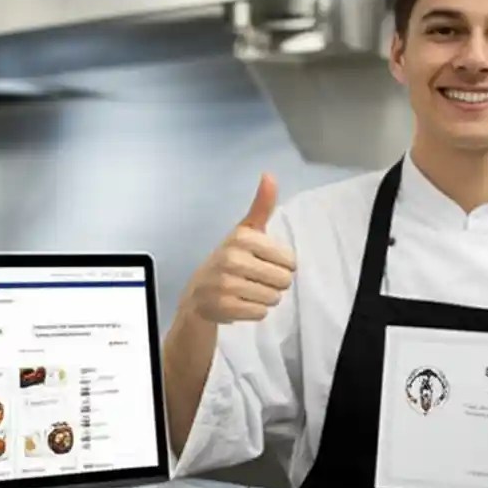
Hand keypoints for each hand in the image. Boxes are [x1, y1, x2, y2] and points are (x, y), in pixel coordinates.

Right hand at [184, 173, 296, 323]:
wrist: (198, 293)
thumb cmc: (229, 259)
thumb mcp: (245, 231)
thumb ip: (262, 205)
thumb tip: (270, 175)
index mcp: (242, 238)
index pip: (290, 261)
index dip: (281, 265)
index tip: (263, 262)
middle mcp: (232, 259)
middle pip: (283, 281)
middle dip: (274, 284)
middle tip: (255, 279)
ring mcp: (226, 284)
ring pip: (273, 298)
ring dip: (264, 298)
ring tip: (247, 290)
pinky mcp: (224, 307)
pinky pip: (260, 313)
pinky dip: (254, 311)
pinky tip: (239, 302)